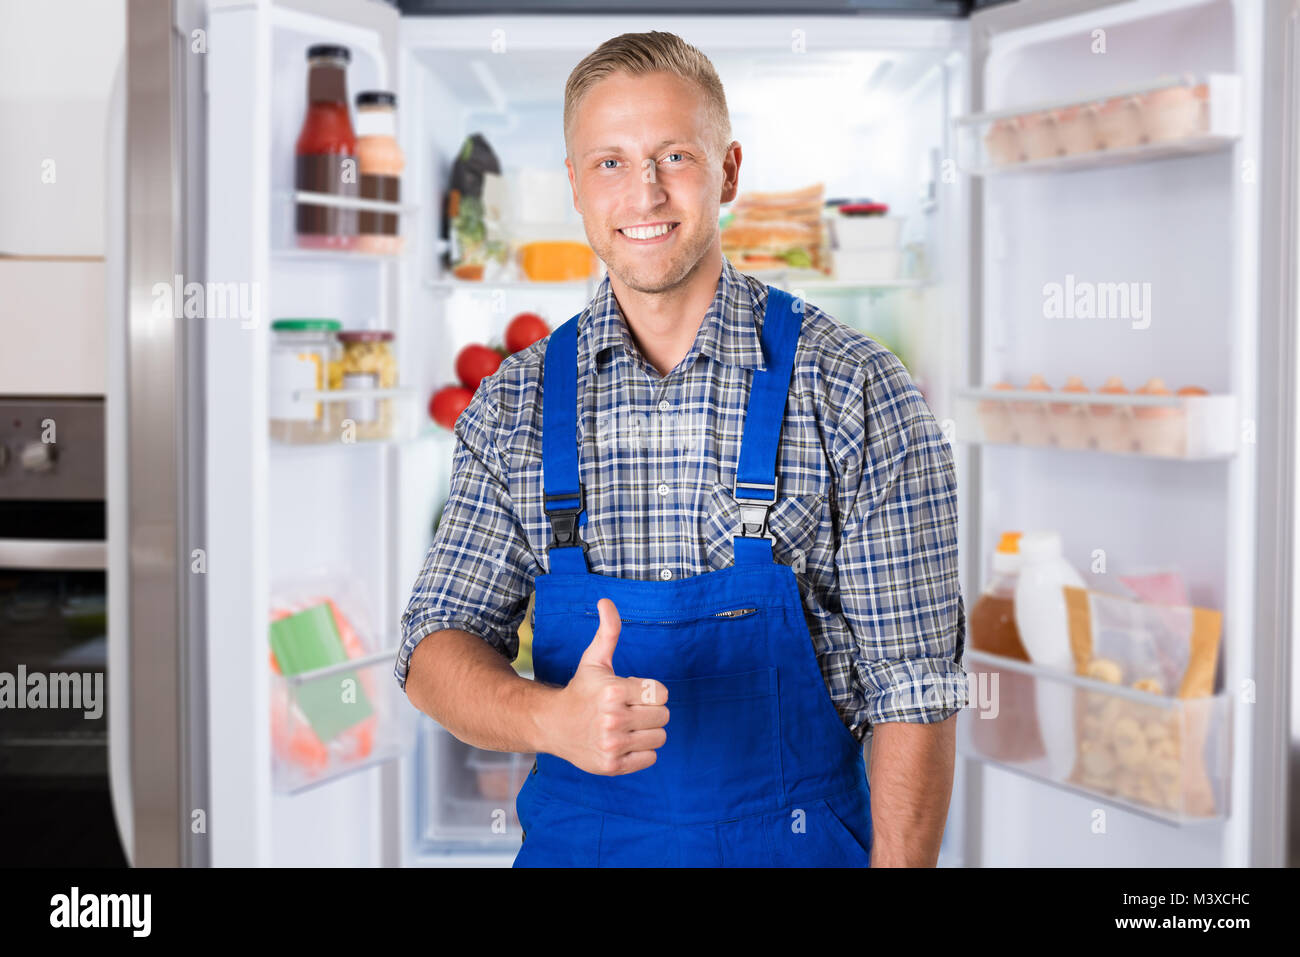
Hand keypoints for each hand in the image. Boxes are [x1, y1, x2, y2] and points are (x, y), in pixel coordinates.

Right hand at [543, 598, 668, 774]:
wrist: (553, 725)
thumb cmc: (581, 690)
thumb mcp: (594, 659)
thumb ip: (608, 631)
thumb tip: (606, 601)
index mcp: (613, 691)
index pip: (661, 693)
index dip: (649, 691)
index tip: (632, 692)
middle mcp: (613, 719)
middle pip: (663, 716)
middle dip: (649, 711)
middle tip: (629, 709)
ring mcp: (612, 744)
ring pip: (659, 738)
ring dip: (647, 731)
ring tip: (626, 726)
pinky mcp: (612, 765)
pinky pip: (650, 759)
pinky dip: (641, 752)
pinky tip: (623, 742)